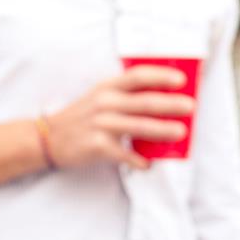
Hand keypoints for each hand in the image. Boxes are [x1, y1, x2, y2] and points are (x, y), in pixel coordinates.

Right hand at [44, 66, 192, 171]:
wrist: (50, 139)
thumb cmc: (82, 117)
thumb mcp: (99, 98)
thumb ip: (125, 97)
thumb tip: (162, 101)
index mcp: (107, 88)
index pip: (137, 77)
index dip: (161, 76)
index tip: (181, 79)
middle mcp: (104, 103)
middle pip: (144, 102)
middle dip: (170, 104)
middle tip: (190, 107)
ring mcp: (101, 124)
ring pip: (139, 127)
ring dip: (162, 130)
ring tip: (180, 132)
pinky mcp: (97, 146)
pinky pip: (125, 154)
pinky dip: (138, 160)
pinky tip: (148, 164)